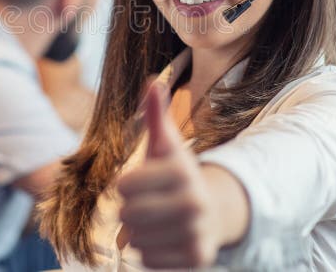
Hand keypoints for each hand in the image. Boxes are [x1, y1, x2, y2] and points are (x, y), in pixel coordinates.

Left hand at [117, 83, 222, 268]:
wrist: (212, 210)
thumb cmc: (175, 174)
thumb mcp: (165, 145)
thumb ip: (156, 115)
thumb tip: (152, 81)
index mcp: (182, 170)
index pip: (123, 186)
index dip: (125, 185)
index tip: (137, 182)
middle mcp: (194, 202)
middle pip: (127, 215)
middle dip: (129, 210)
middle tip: (145, 204)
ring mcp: (197, 232)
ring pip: (135, 240)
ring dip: (138, 232)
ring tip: (156, 220)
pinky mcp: (196, 258)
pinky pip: (147, 260)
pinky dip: (149, 252)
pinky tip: (163, 238)